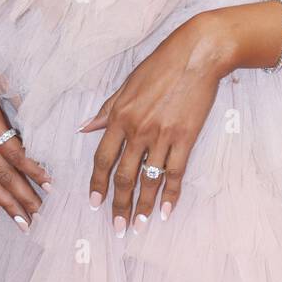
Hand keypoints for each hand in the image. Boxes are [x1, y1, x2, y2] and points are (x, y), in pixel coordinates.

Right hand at [0, 21, 51, 228]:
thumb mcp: (1, 71)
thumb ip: (20, 96)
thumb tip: (41, 118)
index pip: (14, 152)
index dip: (32, 170)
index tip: (50, 184)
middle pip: (1, 172)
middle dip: (21, 196)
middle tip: (40, 215)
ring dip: (4, 202)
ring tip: (20, 222)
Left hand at [77, 12, 235, 233]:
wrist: (197, 54)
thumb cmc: (161, 65)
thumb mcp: (126, 84)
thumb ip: (106, 110)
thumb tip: (84, 128)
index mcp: (119, 116)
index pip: (102, 158)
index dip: (98, 184)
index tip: (95, 203)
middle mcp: (138, 129)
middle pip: (123, 175)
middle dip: (119, 204)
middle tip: (117, 226)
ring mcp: (162, 135)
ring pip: (149, 179)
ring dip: (143, 205)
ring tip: (140, 225)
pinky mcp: (185, 137)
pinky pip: (175, 172)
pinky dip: (170, 194)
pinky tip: (166, 211)